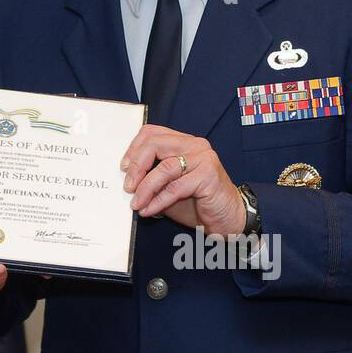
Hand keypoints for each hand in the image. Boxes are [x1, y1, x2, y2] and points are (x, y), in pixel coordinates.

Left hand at [121, 124, 245, 235]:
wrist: (228, 219)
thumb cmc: (198, 203)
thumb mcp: (168, 187)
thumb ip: (152, 178)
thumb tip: (127, 181)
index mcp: (184, 142)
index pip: (153, 133)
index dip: (134, 149)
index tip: (123, 168)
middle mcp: (195, 145)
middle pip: (155, 144)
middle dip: (137, 166)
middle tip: (128, 186)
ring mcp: (204, 159)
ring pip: (165, 168)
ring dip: (145, 188)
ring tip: (136, 203)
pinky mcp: (208, 176)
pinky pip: (175, 188)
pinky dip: (158, 200)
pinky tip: (149, 210)